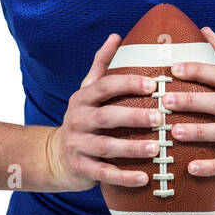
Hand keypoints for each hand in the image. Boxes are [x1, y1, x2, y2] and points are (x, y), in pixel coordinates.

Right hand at [45, 33, 163, 190]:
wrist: (54, 155)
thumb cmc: (83, 117)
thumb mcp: (87, 90)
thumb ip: (102, 65)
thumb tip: (116, 36)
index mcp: (82, 98)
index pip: (105, 86)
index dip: (128, 84)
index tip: (154, 84)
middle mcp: (78, 120)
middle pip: (107, 117)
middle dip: (134, 116)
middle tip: (161, 118)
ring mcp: (78, 146)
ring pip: (106, 147)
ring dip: (132, 148)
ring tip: (156, 149)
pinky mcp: (81, 169)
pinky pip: (104, 174)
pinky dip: (124, 177)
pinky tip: (145, 178)